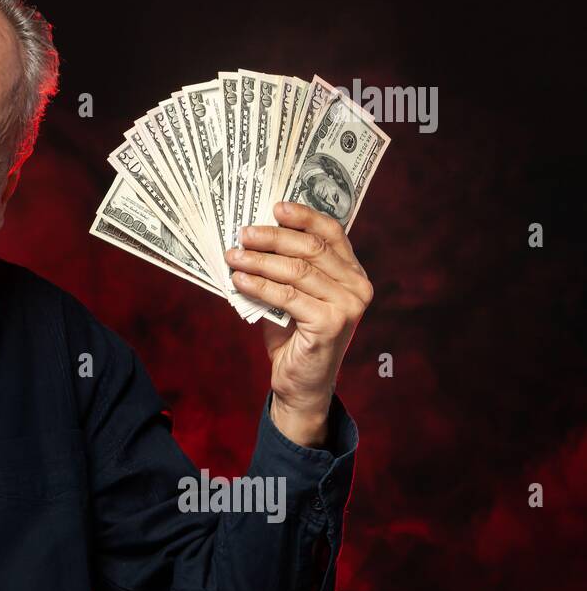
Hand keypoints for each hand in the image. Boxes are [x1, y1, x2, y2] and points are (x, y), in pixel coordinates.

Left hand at [224, 202, 373, 447]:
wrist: (301, 383)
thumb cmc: (293, 335)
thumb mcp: (291, 295)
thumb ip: (284, 267)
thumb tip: (251, 236)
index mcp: (352, 273)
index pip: (332, 232)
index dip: (304, 216)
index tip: (275, 207)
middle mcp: (357, 286)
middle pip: (311, 248)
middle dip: (272, 237)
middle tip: (242, 233)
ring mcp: (348, 305)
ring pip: (297, 270)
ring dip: (259, 261)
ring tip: (233, 256)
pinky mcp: (331, 324)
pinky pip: (287, 296)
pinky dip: (259, 286)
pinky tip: (238, 281)